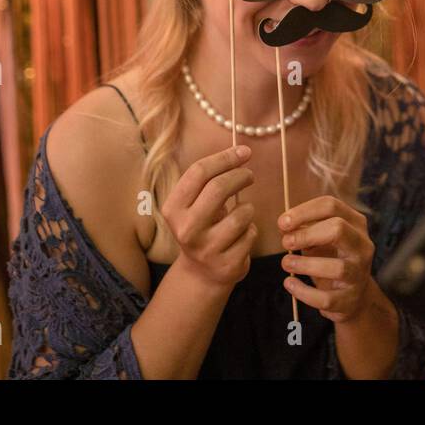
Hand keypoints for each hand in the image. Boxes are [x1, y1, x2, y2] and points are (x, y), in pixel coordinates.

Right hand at [161, 145, 256, 289]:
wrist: (201, 273)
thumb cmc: (203, 227)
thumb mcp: (195, 204)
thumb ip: (210, 179)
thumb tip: (242, 151)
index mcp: (173, 209)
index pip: (199, 172)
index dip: (224, 158)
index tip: (244, 152)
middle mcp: (185, 229)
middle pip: (219, 188)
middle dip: (240, 175)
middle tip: (249, 174)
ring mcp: (206, 249)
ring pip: (242, 213)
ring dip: (248, 208)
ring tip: (241, 213)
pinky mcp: (226, 264)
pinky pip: (251, 234)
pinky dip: (251, 230)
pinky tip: (241, 236)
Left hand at [278, 195, 375, 323]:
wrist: (351, 295)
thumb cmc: (331, 259)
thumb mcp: (321, 239)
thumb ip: (305, 229)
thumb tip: (285, 226)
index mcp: (355, 224)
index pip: (331, 206)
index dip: (303, 212)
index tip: (282, 222)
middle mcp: (362, 246)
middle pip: (338, 229)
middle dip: (307, 235)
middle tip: (285, 242)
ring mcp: (359, 273)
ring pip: (336, 268)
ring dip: (304, 264)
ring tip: (286, 263)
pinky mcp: (350, 299)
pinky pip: (326, 298)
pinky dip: (303, 291)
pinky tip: (290, 284)